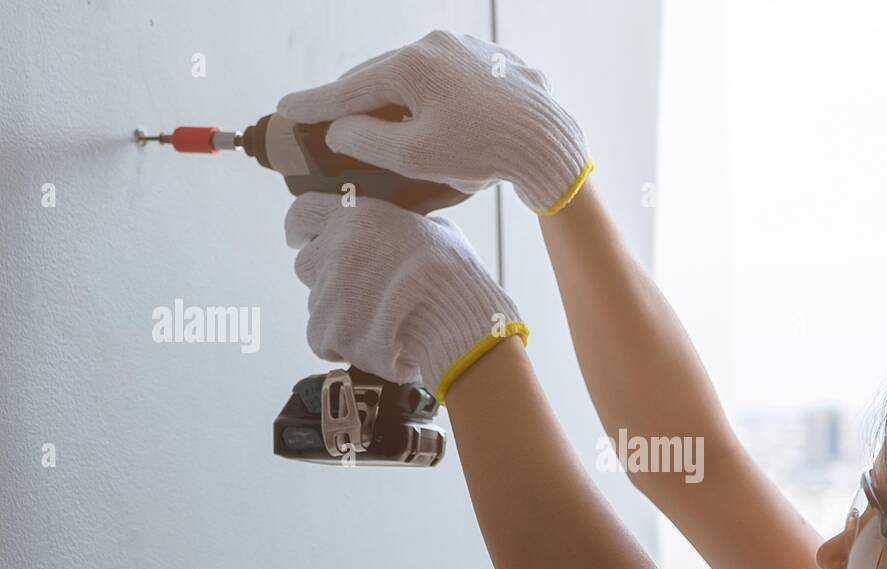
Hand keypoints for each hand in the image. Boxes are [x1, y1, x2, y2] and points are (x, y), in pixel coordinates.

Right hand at [277, 30, 592, 214]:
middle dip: (356, 98)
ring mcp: (472, 49)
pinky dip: (436, 96)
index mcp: (413, 64)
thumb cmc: (484, 154)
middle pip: (384, 75)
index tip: (286, 109)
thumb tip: (339, 129)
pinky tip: (436, 114)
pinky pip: (454, 77)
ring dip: (398, 96)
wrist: (550, 147)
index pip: (351, 87)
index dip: (315, 103)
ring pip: (420, 73)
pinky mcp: (498, 62)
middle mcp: (440, 44)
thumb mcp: (415, 157)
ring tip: (381, 118)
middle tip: (327, 116)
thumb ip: (368, 140)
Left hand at [285, 193, 527, 402]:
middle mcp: (331, 251)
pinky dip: (345, 346)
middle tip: (361, 291)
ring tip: (381, 323)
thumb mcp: (436, 230)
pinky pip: (324, 341)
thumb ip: (404, 229)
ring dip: (343, 314)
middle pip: (307, 265)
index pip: (301, 213)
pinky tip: (376, 344)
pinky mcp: (327, 334)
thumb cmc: (453, 273)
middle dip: (328, 277)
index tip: (301, 238)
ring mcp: (325, 294)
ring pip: (320, 307)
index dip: (300, 229)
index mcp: (353, 216)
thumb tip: (403, 236)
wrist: (453, 319)